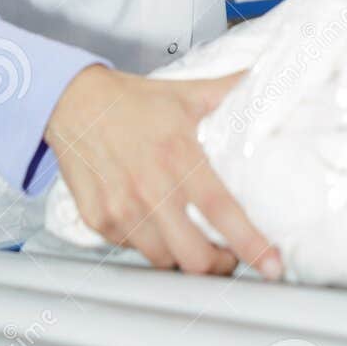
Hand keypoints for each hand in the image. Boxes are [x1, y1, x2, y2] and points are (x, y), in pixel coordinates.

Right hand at [43, 64, 282, 278]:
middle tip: (229, 256)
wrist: (73, 102)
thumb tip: (273, 80)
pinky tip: (156, 226)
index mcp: (178, 155)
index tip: (272, 265)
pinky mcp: (98, 219)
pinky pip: (133, 249)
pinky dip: (150, 245)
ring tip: (194, 243)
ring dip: (183, 257)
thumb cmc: (135, 102)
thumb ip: (233, 92)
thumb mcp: (188, 93)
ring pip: (164, 260)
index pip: (221, 209)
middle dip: (219, 265)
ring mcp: (120, 207)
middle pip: (194, 255)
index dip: (250, 242)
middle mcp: (148, 186)